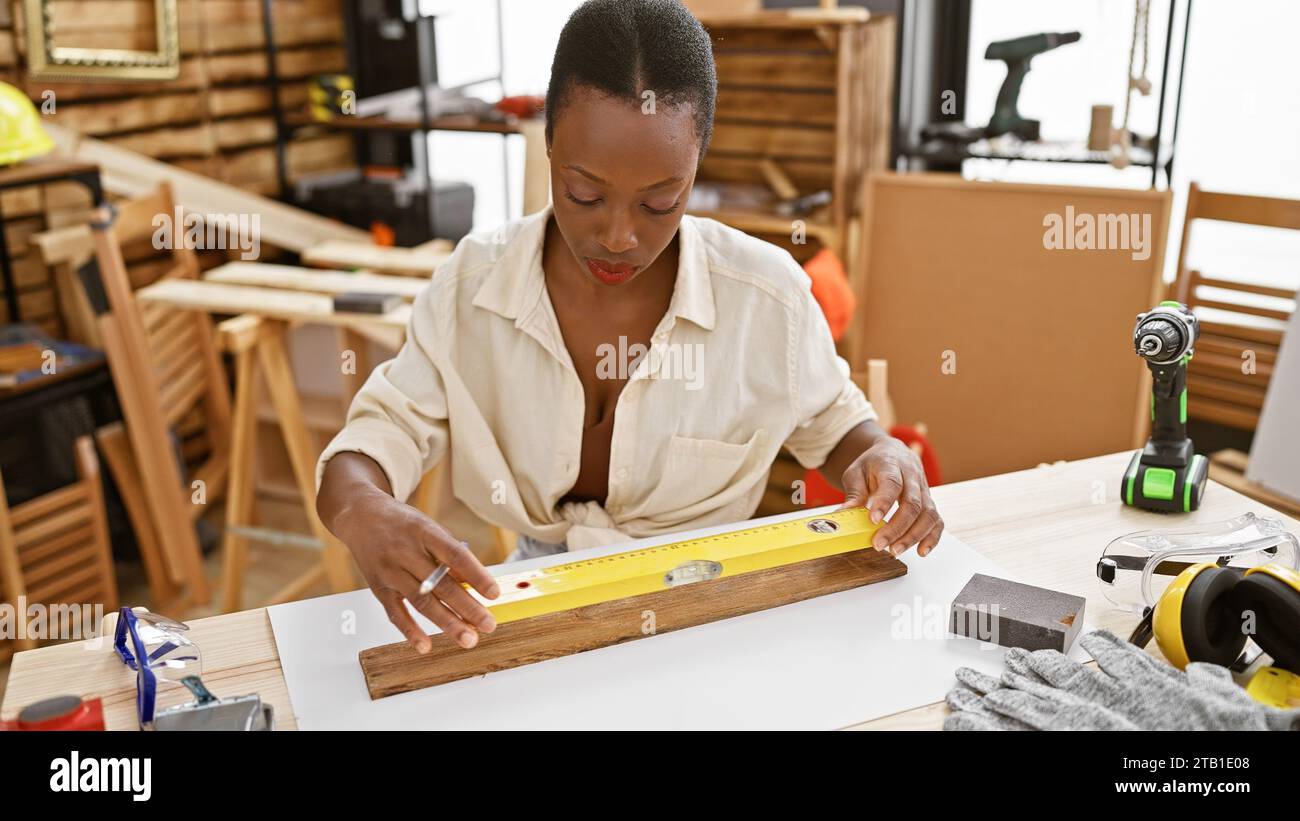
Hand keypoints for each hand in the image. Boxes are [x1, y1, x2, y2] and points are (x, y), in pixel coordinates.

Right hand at [332, 488, 499, 652]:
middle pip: (441, 584)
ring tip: (468, 639)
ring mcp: (390, 571)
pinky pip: (395, 613)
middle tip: (488, 625)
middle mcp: (406, 552)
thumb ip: (451, 555)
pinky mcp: (378, 587)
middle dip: (467, 608)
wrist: (361, 516)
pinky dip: (410, 631)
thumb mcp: (430, 529)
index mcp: (425, 532)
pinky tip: (426, 646)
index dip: (477, 576)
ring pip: (422, 602)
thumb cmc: (403, 524)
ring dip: (447, 623)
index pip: (456, 556)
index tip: (494, 594)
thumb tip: (475, 583)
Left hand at [838, 436, 942, 556]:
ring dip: (914, 535)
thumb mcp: (856, 473)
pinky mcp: (930, 502)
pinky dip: (932, 537)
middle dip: (897, 527)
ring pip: (928, 513)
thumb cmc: (872, 465)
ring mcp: (923, 489)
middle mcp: (912, 476)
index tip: (873, 520)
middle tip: (879, 544)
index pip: (892, 483)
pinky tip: (920, 551)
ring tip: (895, 551)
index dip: (884, 503)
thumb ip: (853, 494)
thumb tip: (842, 514)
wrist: (892, 453)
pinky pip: (937, 520)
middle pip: (912, 503)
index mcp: (890, 464)